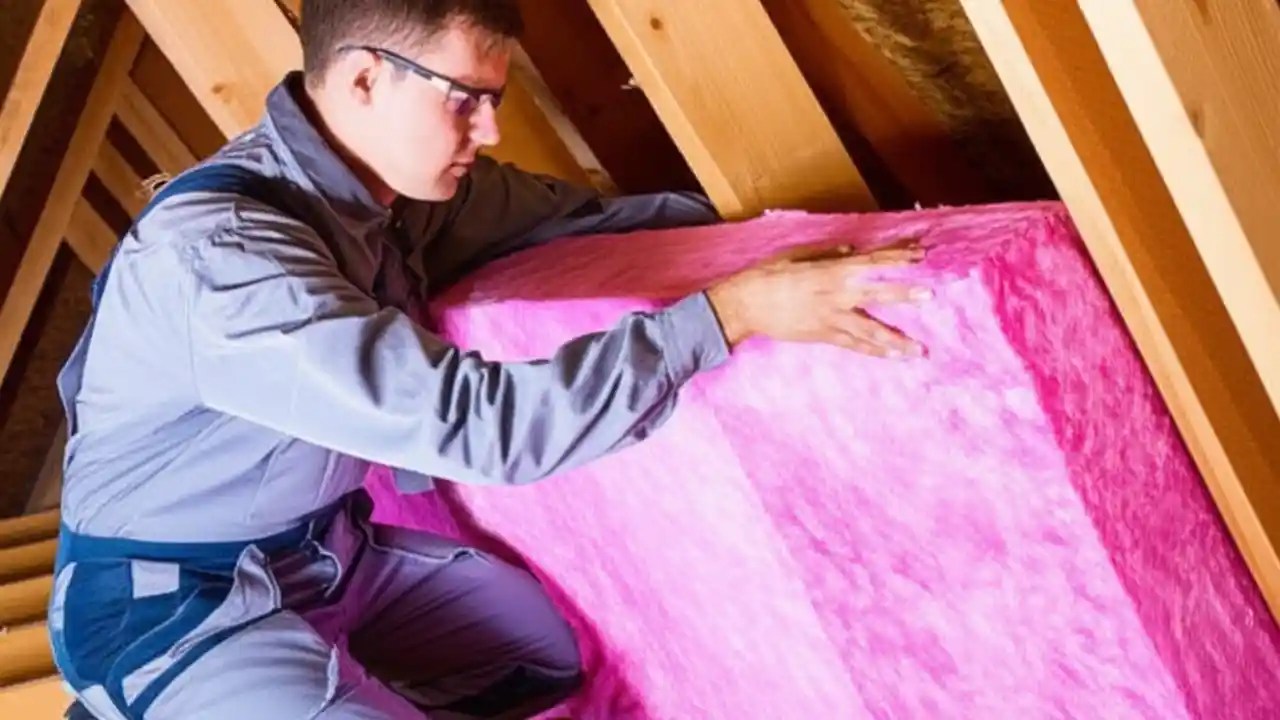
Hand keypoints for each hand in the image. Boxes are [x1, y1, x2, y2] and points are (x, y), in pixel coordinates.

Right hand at [705, 242, 930, 357]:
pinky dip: (874, 351)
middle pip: (878, 294)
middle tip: (929, 296)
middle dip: (904, 294)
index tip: (919, 255)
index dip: (896, 258)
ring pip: (870, 329)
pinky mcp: (822, 335)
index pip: (872, 262)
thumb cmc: (767, 275)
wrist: (744, 305)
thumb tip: (852, 251)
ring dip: (896, 339)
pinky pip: (853, 345)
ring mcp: (830, 318)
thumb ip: (828, 252)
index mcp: (831, 270)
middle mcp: (836, 295)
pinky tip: (892, 357)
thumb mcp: (797, 255)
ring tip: (919, 349)